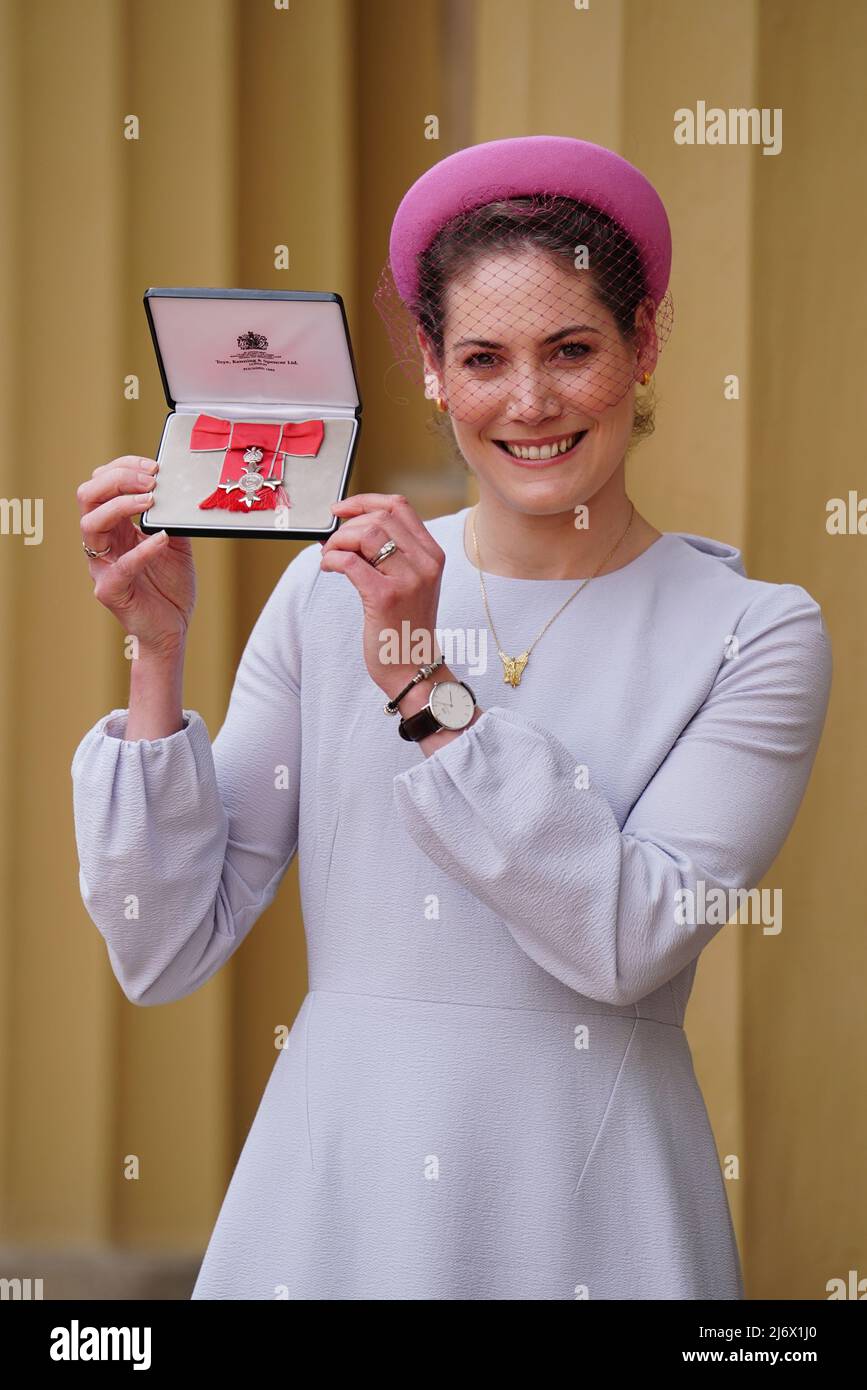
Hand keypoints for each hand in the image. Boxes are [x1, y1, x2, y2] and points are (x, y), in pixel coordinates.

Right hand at [77, 456, 195, 658]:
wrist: (172, 630)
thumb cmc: (170, 588)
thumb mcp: (176, 544)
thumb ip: (171, 519)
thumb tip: (179, 491)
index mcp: (115, 527)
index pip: (102, 484)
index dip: (124, 468)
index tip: (154, 466)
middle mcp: (103, 542)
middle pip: (87, 496)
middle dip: (117, 480)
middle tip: (150, 480)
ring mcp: (102, 566)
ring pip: (91, 524)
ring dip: (120, 506)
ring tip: (151, 501)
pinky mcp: (110, 591)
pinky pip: (120, 566)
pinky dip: (142, 549)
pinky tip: (161, 539)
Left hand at [319, 493, 444, 699]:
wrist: (412, 666)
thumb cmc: (403, 625)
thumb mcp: (410, 582)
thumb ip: (393, 553)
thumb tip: (350, 527)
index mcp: (432, 554)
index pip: (399, 507)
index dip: (365, 501)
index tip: (342, 510)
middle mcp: (425, 563)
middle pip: (380, 517)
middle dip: (347, 526)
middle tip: (332, 543)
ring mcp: (408, 580)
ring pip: (366, 534)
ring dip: (339, 541)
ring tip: (330, 556)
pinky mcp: (386, 597)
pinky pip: (351, 561)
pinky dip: (332, 559)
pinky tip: (328, 568)